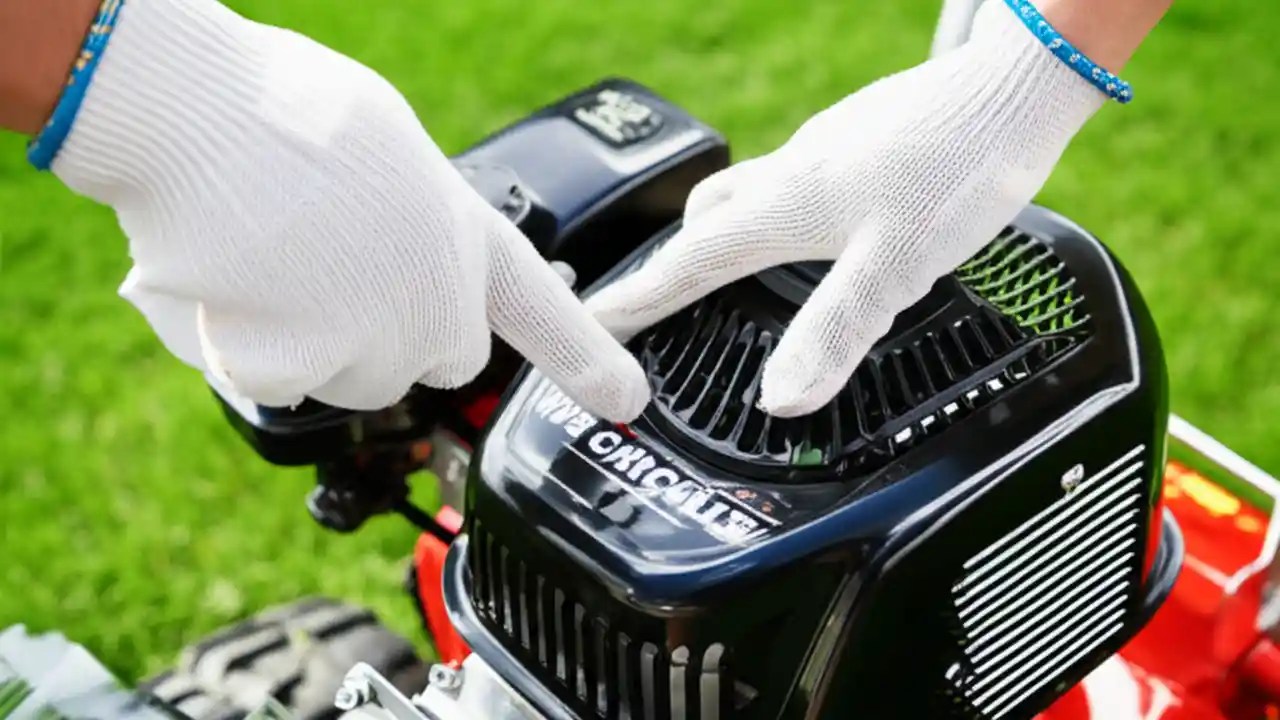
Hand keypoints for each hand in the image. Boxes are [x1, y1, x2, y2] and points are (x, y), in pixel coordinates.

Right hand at [51, 0, 647, 420]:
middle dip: (387, 333)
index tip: (624, 402)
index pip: (545, 315)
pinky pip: (272, 381)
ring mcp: (374, 351)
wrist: (205, 119)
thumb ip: (410, 229)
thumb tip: (373, 264)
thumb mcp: (390, 157)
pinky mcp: (300, 379)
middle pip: (424, 361)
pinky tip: (232, 284)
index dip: (586, 361)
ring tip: (273, 259)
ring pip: (346, 379)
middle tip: (328, 262)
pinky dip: (244, 346)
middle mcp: (439, 309)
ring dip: (314, 342)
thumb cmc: (286, 113)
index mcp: (470, 241)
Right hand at [588, 0, 1104, 417]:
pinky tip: (815, 229)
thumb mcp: (894, 266)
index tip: (592, 326)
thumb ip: (832, 332)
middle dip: (671, 265)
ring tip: (725, 273)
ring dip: (721, 233)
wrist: (1019, 82)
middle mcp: (791, 172)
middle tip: (655, 304)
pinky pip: (792, 180)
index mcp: (782, 207)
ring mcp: (824, 150)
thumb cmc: (959, 168)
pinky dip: (776, 212)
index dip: (635, 302)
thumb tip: (778, 400)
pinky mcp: (858, 140)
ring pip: (747, 195)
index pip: (686, 262)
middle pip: (704, 221)